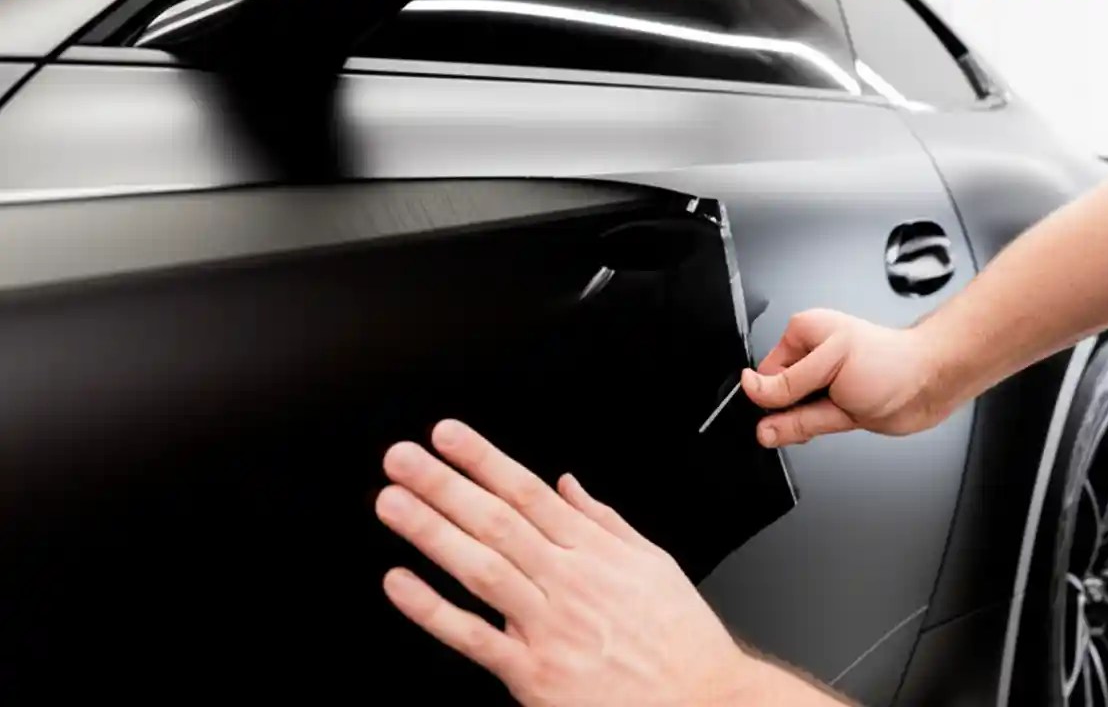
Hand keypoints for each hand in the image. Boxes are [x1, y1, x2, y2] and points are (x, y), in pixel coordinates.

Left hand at [374, 420, 761, 706]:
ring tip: (393, 503)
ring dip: (432, 532)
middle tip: (403, 459)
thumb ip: (603, 521)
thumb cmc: (680, 639)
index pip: (528, 493)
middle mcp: (569, 582)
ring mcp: (549, 628)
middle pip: (496, 522)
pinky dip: (434, 611)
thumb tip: (566, 484)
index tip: (448, 436)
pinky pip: (475, 638)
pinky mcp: (535, 675)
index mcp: (595, 553)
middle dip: (444, 485)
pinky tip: (402, 584)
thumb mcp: (653, 564)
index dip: (483, 461)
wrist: (704, 702)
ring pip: (482, 568)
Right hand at [742, 309, 945, 446]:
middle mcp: (810, 358)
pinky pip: (808, 427)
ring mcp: (822, 385)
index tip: (782, 405)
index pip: (764, 372)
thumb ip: (787, 384)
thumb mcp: (830, 367)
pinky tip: (832, 421)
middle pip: (774, 396)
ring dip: (802, 425)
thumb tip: (750, 388)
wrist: (930, 384)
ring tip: (834, 411)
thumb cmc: (892, 363)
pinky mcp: (834, 408)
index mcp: (803, 333)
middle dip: (786, 412)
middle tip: (816, 408)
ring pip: (791, 416)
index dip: (769, 394)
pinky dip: (812, 432)